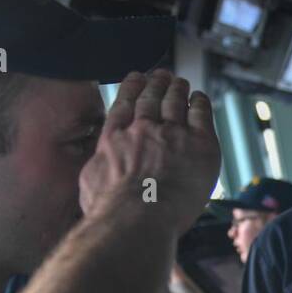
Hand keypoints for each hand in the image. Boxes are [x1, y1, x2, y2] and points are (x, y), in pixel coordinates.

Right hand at [79, 70, 221, 231]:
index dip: (131, 88)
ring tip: (180, 83)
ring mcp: (171, 135)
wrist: (136, 217)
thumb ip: (98, 169)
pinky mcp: (199, 145)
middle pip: (151, 99)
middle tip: (161, 75)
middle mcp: (142, 130)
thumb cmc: (110, 213)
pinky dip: (200, 103)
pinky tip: (200, 98)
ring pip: (175, 102)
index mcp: (115, 139)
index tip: (136, 78)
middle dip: (156, 84)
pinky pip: (201, 115)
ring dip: (177, 89)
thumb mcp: (89, 185)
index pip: (124, 106)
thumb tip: (98, 169)